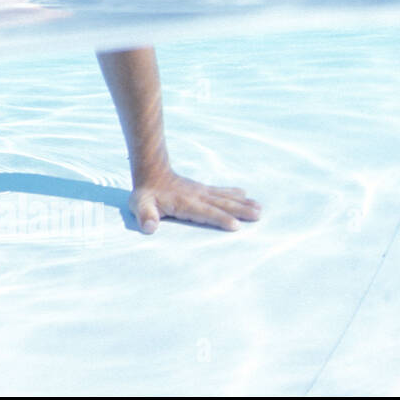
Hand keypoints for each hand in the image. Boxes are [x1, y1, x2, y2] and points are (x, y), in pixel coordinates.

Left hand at [129, 167, 260, 232]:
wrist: (151, 173)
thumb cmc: (146, 194)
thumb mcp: (140, 205)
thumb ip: (145, 215)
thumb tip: (149, 227)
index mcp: (185, 203)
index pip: (205, 212)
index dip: (219, 218)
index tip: (236, 225)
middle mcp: (197, 196)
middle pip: (221, 204)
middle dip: (240, 210)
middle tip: (258, 215)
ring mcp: (201, 192)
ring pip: (224, 197)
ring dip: (242, 203)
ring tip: (259, 208)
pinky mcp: (203, 189)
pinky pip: (220, 191)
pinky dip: (234, 193)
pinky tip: (246, 194)